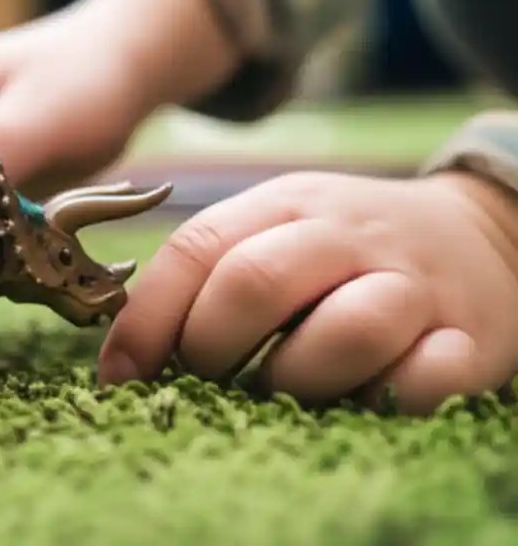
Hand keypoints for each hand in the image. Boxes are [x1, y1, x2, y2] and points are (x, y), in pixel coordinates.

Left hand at [98, 170, 517, 414]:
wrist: (481, 236)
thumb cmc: (346, 250)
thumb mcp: (276, 230)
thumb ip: (207, 275)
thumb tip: (124, 355)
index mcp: (286, 203)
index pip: (198, 248)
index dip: (147, 318)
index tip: (119, 373)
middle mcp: (347, 234)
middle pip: (257, 282)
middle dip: (209, 345)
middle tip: (202, 378)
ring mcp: (413, 285)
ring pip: (345, 330)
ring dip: (293, 377)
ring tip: (281, 389)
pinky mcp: (470, 339)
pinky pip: (424, 380)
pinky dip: (384, 398)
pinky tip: (361, 397)